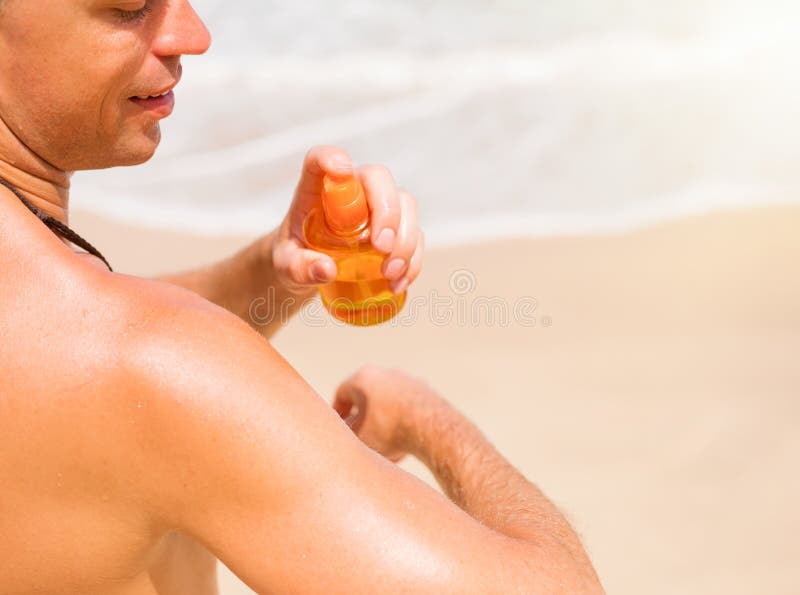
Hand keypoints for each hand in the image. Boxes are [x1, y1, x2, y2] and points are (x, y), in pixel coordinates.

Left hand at [272, 146, 423, 295]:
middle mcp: (352, 190)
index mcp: (316, 189)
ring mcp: (377, 207)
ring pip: (405, 205)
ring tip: (390, 273)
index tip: (342, 169)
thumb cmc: (295, 257)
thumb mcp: (287, 267)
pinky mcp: (395, 229)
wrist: (310, 268)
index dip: (332, 158)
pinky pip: (415, 235)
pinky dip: (412, 260)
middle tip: (382, 248)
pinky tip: (398, 283)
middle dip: (388, 211)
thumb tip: (326, 269)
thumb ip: (300, 267)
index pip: (322, 159)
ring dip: (405, 240)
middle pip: (379, 179)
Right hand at [332, 365, 441, 462]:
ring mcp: (406, 379)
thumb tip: (342, 432)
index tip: (341, 429)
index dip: (338, 413)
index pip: (342, 394)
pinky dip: (402, 420)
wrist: (430, 427)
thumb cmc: (389, 431)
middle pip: (366, 396)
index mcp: (363, 378)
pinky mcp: (425, 389)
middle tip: (362, 436)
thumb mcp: (358, 437)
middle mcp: (384, 373)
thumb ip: (345, 433)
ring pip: (387, 402)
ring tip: (385, 445)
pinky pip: (407, 406)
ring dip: (383, 420)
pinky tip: (404, 441)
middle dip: (363, 418)